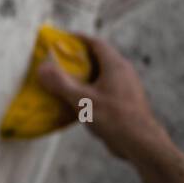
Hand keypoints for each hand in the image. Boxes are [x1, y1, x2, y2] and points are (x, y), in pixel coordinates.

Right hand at [37, 35, 170, 161]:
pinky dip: (91, 88)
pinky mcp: (126, 101)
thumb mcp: (82, 100)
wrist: (140, 143)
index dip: (79, 39)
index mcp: (115, 65)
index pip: (96, 43)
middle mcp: (123, 72)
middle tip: (59, 61)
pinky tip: (80, 100)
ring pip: (103, 74)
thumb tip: (42, 68)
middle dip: (79, 57)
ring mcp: (126, 87)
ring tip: (66, 81)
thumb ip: (60, 83)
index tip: (62, 39)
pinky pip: (105, 87)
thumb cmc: (113, 118)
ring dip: (85, 74)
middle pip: (99, 57)